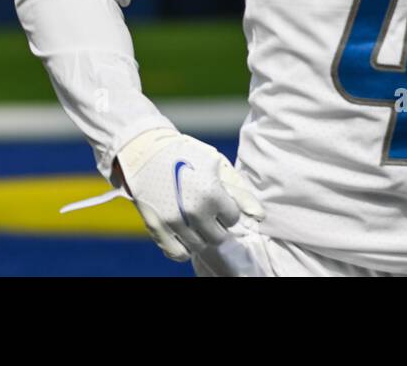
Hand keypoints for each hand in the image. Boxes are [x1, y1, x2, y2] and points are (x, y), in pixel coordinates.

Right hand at [117, 127, 264, 261]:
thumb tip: (260, 216)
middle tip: (207, 212)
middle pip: (218, 237)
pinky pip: (177, 253)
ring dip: (200, 235)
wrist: (146, 152)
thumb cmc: (186, 155)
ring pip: (199, 246)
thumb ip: (240, 192)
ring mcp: (174, 222)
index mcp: (212, 194)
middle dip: (216, 225)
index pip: (233, 219)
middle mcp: (194, 211)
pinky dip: (183, 248)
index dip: (227, 209)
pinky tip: (184, 234)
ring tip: (194, 219)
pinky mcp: (157, 228)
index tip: (218, 200)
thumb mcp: (217, 165)